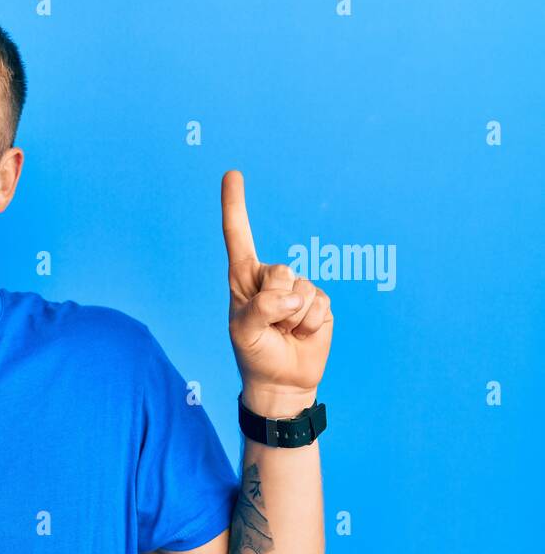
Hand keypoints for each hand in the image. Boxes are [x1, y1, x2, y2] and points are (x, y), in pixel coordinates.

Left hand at [222, 170, 333, 417]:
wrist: (283, 380)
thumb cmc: (255, 354)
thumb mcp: (244, 332)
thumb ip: (261, 309)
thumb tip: (292, 296)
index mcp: (243, 278)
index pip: (238, 237)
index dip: (235, 205)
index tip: (233, 173)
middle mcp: (270, 278)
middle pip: (280, 271)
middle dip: (276, 303)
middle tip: (270, 326)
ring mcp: (297, 289)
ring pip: (302, 290)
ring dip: (294, 318)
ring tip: (285, 332)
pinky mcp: (319, 302)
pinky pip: (320, 305)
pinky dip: (310, 324)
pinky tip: (301, 334)